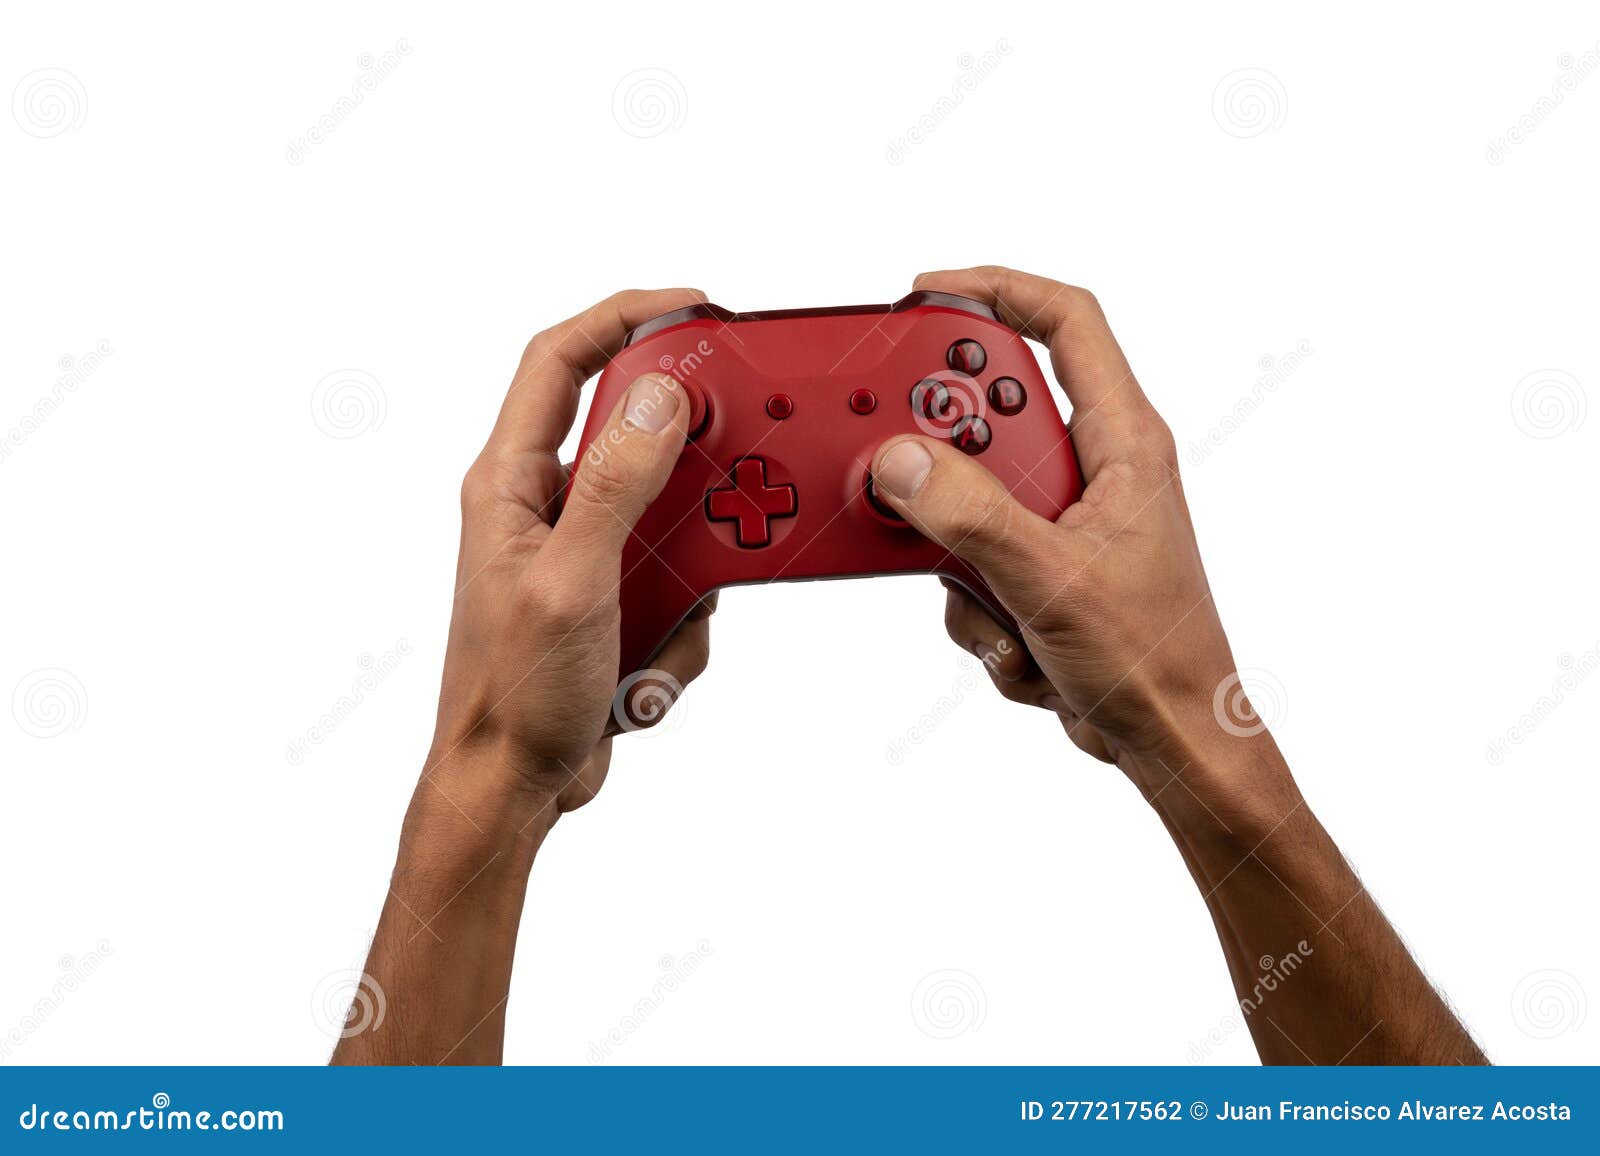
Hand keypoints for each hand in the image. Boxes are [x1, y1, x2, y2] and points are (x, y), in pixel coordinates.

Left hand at [429, 288, 714, 828]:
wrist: (509, 787)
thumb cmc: (514, 693)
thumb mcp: (571, 582)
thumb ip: (615, 484)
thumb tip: (658, 396)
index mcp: (510, 484)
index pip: (560, 361)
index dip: (623, 318)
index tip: (693, 305)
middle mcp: (543, 506)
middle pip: (633, 436)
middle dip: (689, 468)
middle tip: (731, 481)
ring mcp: (580, 554)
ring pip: (670, 519)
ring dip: (687, 573)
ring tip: (663, 624)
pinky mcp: (609, 598)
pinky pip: (676, 583)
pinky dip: (679, 627)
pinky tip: (640, 671)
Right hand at [870, 266, 1239, 776]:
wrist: (1172, 742)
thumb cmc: (1154, 659)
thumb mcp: (1052, 581)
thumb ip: (973, 516)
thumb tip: (902, 461)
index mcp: (1122, 441)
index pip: (1065, 322)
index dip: (994, 289)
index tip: (922, 293)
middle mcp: (1094, 468)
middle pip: (992, 417)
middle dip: (946, 460)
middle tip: (911, 482)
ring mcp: (1063, 520)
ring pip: (968, 498)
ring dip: (961, 561)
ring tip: (1003, 609)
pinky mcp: (1039, 566)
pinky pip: (971, 559)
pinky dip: (980, 608)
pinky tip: (1025, 646)